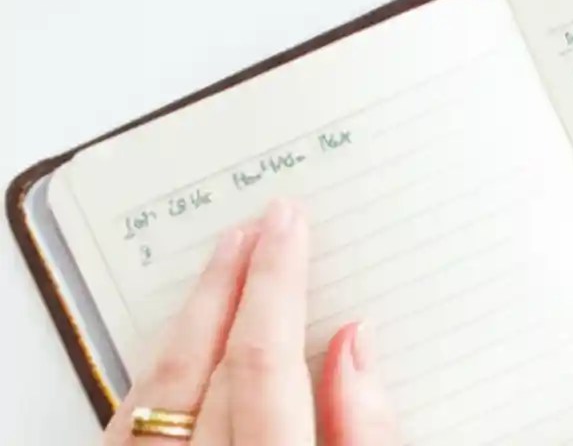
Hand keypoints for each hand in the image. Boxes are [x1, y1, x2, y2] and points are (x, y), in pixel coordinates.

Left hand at [103, 200, 399, 445]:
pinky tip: (186, 330)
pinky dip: (163, 361)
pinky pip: (132, 413)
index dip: (276, 285)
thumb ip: (365, 430)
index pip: (265, 362)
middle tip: (263, 223)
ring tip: (227, 254)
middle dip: (236, 282)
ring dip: (195, 311)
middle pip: (205, 362)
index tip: (291, 226)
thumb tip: (356, 341)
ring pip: (159, 384)